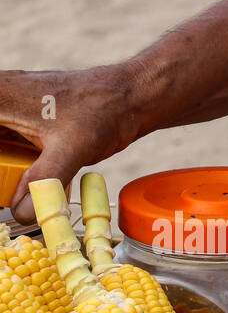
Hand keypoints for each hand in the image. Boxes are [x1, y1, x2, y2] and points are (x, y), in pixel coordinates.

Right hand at [0, 65, 138, 222]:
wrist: (130, 98)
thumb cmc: (101, 113)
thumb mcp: (70, 150)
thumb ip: (43, 182)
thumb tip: (20, 215)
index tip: (2, 186)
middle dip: (1, 172)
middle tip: (8, 195)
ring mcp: (8, 104)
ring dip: (4, 169)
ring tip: (12, 192)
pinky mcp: (21, 116)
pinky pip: (4, 140)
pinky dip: (9, 162)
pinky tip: (20, 184)